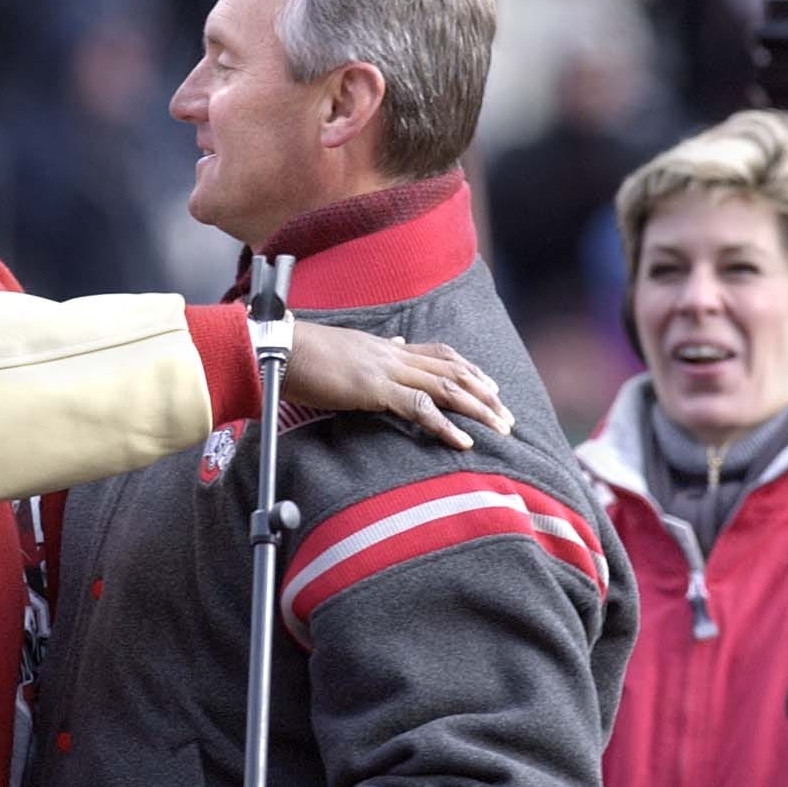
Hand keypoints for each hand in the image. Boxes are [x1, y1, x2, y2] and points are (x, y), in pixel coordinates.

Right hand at [285, 322, 513, 449]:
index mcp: (387, 347)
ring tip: (501, 428)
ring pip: (446, 387)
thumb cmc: (304, 354)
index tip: (490, 385)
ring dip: (477, 409)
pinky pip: (419, 408)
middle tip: (507, 415)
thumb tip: (397, 344)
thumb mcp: (347, 350)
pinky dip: (445, 426)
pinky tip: (463, 442)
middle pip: (453, 371)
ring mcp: (387, 370)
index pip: (440, 353)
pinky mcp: (375, 389)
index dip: (469, 369)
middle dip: (485, 393)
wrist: (280, 348)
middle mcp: (394, 354)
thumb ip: (376, 352)